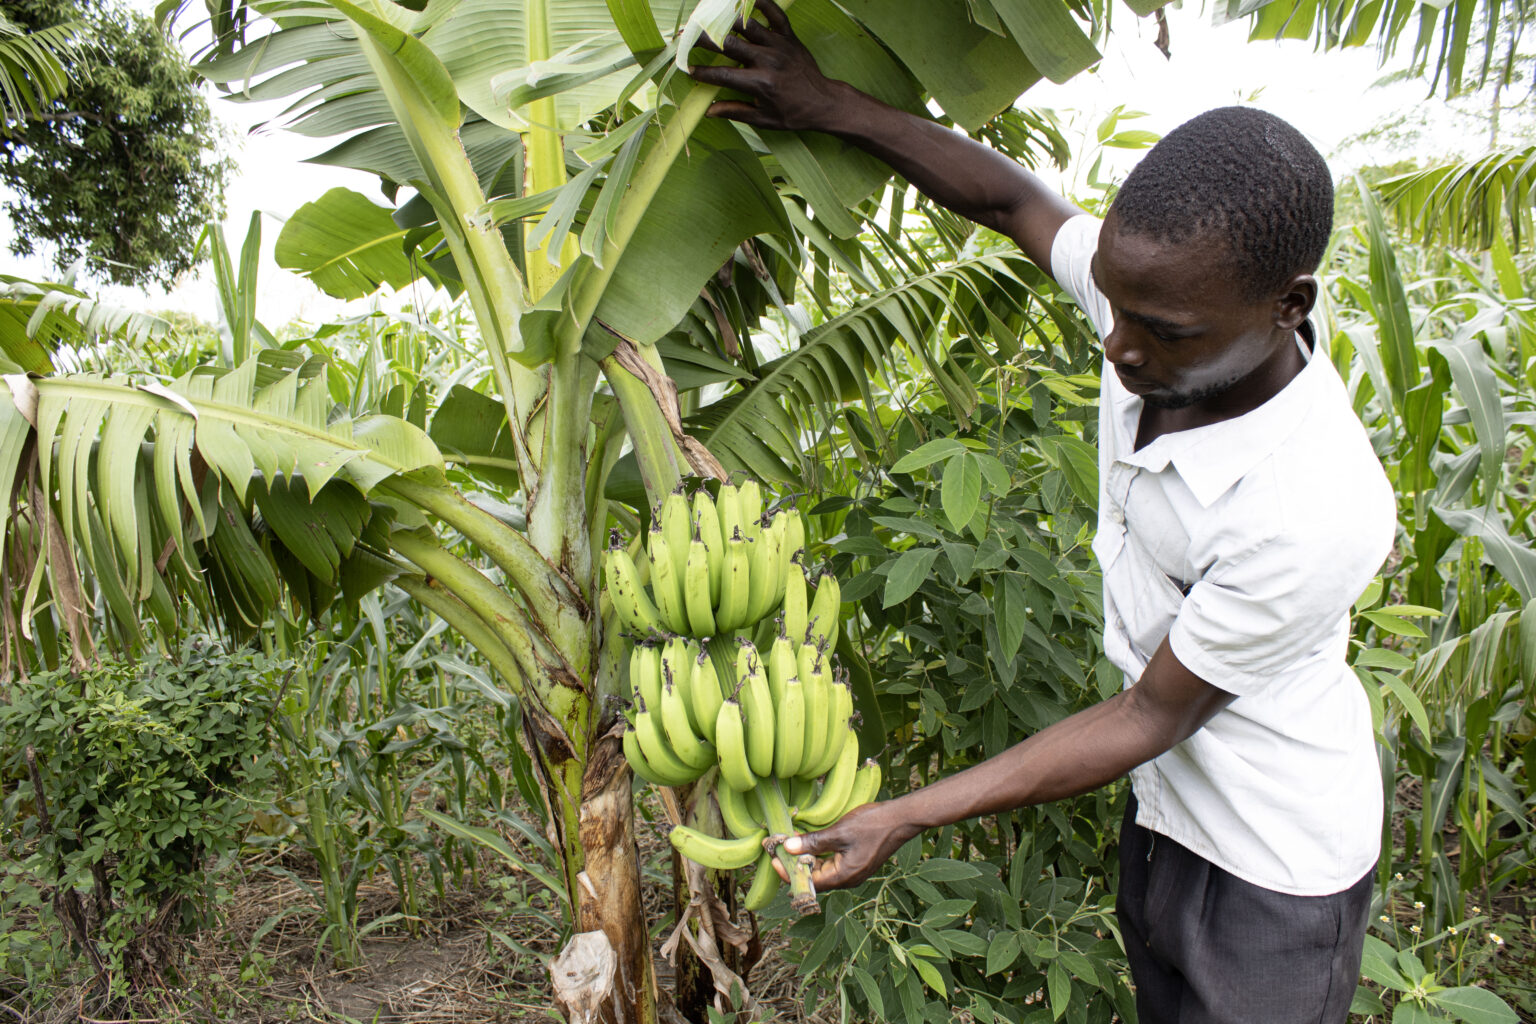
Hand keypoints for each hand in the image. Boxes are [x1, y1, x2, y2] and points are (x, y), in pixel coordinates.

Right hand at [687, 0, 854, 133]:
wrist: (824, 102)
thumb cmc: (792, 114)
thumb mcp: (763, 120)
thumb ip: (735, 111)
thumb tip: (709, 111)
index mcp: (760, 83)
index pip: (722, 75)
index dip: (702, 73)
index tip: (687, 70)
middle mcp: (767, 60)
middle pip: (728, 44)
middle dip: (703, 40)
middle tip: (685, 36)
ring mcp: (779, 45)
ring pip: (746, 24)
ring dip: (724, 19)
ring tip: (706, 16)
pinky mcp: (789, 36)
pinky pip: (774, 13)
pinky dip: (760, 2)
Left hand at [775, 800, 920, 890]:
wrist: (901, 819)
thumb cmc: (873, 825)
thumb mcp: (839, 832)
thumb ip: (813, 842)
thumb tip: (788, 847)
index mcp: (844, 876)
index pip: (809, 882)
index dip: (789, 872)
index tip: (774, 859)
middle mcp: (848, 879)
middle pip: (815, 878)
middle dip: (796, 864)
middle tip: (779, 849)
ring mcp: (854, 872)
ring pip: (823, 870)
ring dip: (807, 859)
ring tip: (792, 844)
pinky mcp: (857, 863)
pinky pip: (833, 864)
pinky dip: (819, 855)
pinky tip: (811, 842)